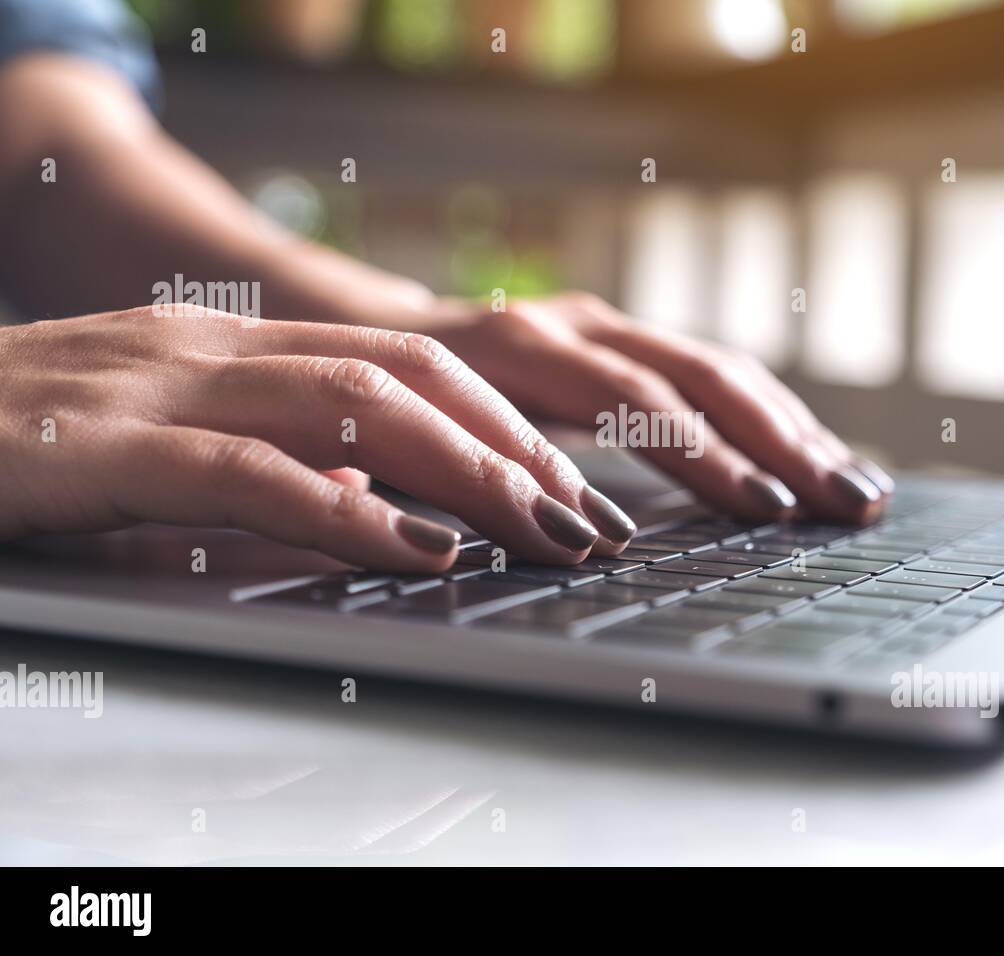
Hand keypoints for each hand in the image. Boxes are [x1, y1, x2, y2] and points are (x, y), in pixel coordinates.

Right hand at [0, 307, 640, 569]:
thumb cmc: (26, 443)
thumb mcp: (170, 446)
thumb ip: (275, 464)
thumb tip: (379, 503)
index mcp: (238, 347)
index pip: (407, 364)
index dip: (502, 421)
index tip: (568, 484)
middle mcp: (215, 349)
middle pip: (409, 376)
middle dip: (515, 447)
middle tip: (590, 516)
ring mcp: (162, 387)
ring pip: (356, 407)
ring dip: (468, 473)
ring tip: (546, 531)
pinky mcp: (104, 445)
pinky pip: (251, 472)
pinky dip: (349, 511)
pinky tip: (420, 550)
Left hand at [427, 292, 892, 522]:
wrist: (376, 329)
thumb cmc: (392, 403)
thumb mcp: (411, 438)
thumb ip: (471, 480)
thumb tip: (556, 543)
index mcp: (519, 346)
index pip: (635, 399)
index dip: (704, 455)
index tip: (765, 508)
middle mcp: (576, 324)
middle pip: (698, 377)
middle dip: (779, 444)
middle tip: (844, 502)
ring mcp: (607, 328)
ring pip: (718, 371)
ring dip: (792, 432)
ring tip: (858, 488)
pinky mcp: (626, 343)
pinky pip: (709, 375)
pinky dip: (767, 420)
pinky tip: (812, 458)